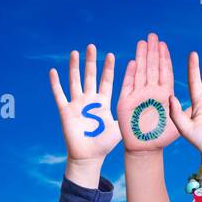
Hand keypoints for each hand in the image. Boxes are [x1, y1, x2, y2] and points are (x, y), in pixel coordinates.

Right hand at [50, 44, 121, 162]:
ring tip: (74, 52)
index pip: (106, 81)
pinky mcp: (65, 111)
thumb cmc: (106, 143)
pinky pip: (59, 95)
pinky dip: (55, 83)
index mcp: (103, 102)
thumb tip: (147, 107)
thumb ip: (130, 114)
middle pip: (90, 76)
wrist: (90, 156)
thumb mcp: (121, 125)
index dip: (108, 68)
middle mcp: (89, 100)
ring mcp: (76, 104)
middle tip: (92, 46)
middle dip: (91, 61)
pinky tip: (53, 71)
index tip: (111, 55)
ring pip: (74, 81)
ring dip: (74, 67)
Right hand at [117, 33, 179, 152]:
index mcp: (164, 94)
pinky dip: (130, 74)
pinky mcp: (126, 102)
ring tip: (143, 42)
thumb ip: (186, 109)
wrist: (145, 149)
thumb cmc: (163, 136)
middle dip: (152, 51)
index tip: (164, 44)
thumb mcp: (180, 121)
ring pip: (140, 72)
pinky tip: (133, 62)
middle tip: (153, 35)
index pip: (164, 72)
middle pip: (152, 67)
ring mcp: (138, 95)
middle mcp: (151, 91)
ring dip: (141, 57)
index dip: (164, 58)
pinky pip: (128, 85)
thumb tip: (200, 97)